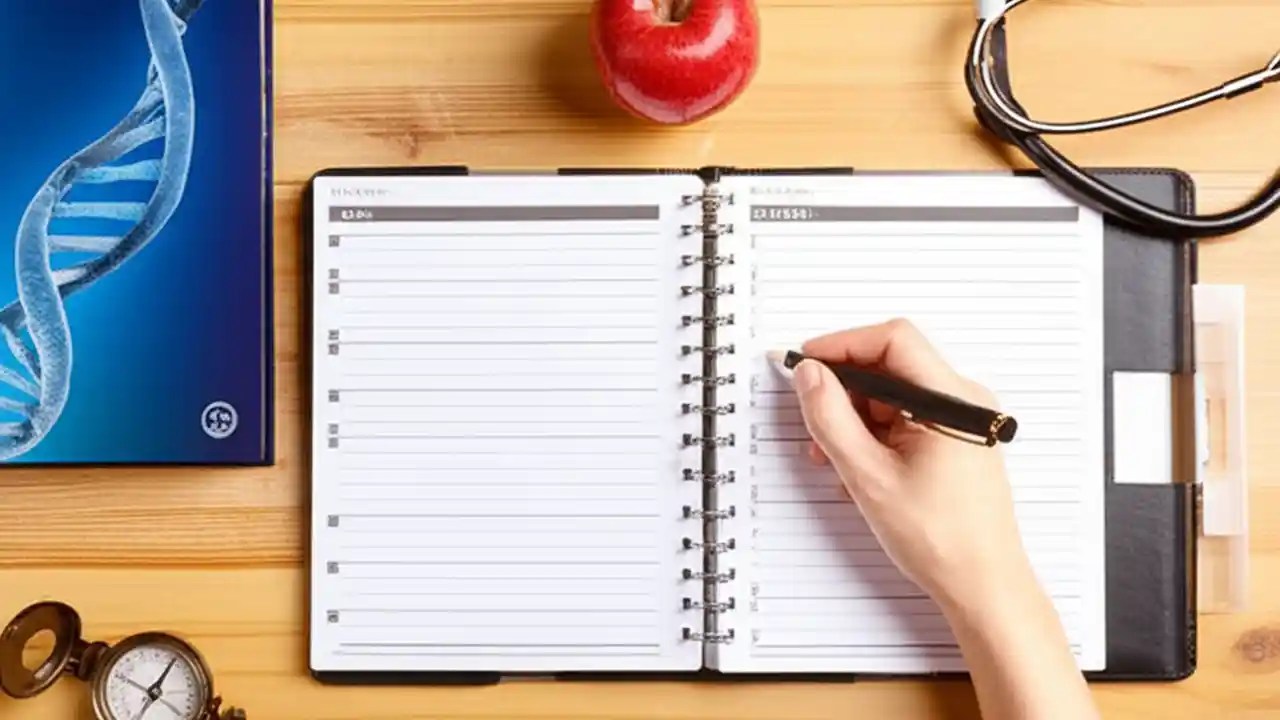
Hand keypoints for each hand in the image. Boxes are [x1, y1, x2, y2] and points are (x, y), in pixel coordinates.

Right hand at [788, 318, 1034, 609]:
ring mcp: (960, 422)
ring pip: (894, 396)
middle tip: (812, 420)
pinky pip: (905, 420)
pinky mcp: (954, 442)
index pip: (893, 339)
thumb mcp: (869, 476)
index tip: (807, 363)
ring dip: (855, 418)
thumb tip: (809, 375)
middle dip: (844, 390)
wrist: (983, 585)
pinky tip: (857, 469)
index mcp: (952, 400)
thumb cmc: (941, 539)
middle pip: (891, 366)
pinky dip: (874, 436)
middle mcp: (963, 402)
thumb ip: (831, 418)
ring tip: (831, 457)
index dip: (843, 344)